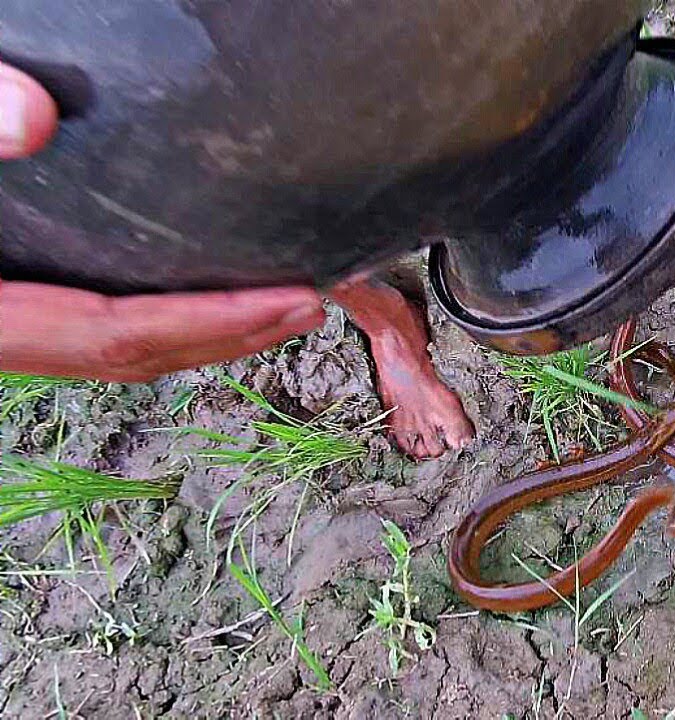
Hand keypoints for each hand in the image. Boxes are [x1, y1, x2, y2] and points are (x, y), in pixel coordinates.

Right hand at [0, 62, 325, 381]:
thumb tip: (34, 119)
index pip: (114, 335)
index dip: (207, 321)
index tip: (288, 299)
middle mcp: (3, 336)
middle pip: (130, 356)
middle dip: (229, 335)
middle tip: (309, 306)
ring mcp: (12, 325)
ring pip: (118, 351)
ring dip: (207, 333)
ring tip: (285, 307)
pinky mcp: (18, 304)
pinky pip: (100, 327)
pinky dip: (167, 317)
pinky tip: (211, 292)